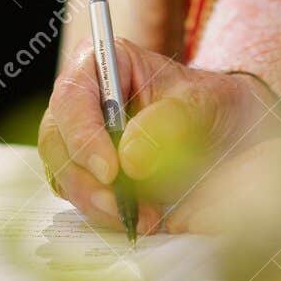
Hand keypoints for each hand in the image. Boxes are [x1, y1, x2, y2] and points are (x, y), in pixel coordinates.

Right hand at [38, 39, 278, 234]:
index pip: (72, 96)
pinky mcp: (86, 168)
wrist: (223, 125)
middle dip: (85, 180)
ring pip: (63, 172)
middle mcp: (82, 97)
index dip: (83, 135)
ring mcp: (79, 134)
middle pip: (57, 139)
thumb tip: (129, 160)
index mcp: (103, 62)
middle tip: (122, 208)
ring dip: (96, 203)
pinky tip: (135, 218)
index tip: (111, 170)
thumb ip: (169, 122)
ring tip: (141, 218)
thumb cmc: (208, 101)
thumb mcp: (201, 102)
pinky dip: (102, 212)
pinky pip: (79, 194)